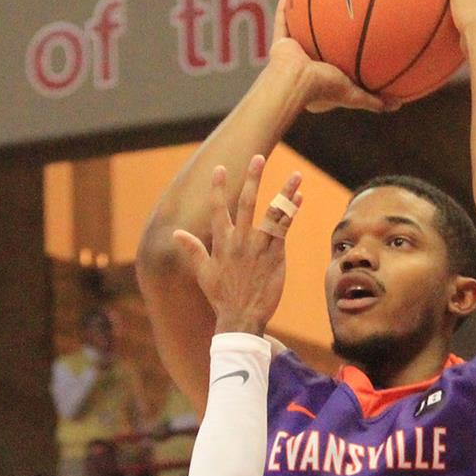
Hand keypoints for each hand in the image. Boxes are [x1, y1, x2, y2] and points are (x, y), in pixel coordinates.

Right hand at [172, 156, 302, 335]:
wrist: (241, 317)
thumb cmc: (221, 296)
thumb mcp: (203, 273)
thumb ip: (193, 249)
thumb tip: (176, 233)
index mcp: (221, 242)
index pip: (218, 209)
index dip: (218, 187)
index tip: (221, 168)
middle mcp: (240, 240)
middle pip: (247, 202)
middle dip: (253, 178)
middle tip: (259, 157)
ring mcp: (260, 246)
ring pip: (274, 213)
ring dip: (285, 192)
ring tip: (295, 175)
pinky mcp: (276, 255)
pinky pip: (285, 228)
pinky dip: (292, 212)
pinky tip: (299, 198)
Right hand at [269, 0, 389, 113]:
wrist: (297, 82)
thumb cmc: (325, 89)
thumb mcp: (354, 95)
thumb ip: (373, 100)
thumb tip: (398, 105)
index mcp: (319, 80)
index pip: (333, 68)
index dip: (341, 60)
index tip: (351, 47)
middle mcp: (305, 66)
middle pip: (316, 46)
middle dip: (323, 35)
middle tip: (334, 20)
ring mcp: (292, 54)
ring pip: (298, 33)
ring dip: (303, 20)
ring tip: (313, 2)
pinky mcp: (280, 45)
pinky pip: (282, 23)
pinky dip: (283, 10)